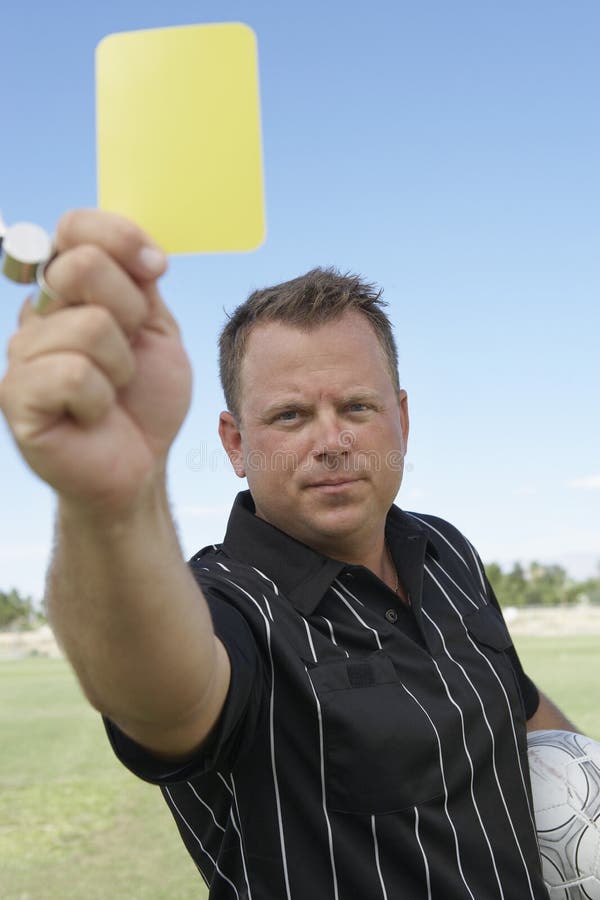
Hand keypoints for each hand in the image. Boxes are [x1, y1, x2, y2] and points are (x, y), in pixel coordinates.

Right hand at [0, 210, 191, 514]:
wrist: (140, 463)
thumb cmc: (145, 397)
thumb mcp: (157, 329)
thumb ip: (140, 282)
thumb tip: (139, 249)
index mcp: (69, 288)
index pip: (75, 226)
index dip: (120, 238)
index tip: (156, 271)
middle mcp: (38, 312)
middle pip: (80, 266)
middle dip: (129, 312)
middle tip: (128, 353)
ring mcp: (21, 353)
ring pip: (88, 327)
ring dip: (120, 367)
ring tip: (111, 391)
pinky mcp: (16, 396)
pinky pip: (73, 375)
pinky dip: (100, 399)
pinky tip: (91, 415)